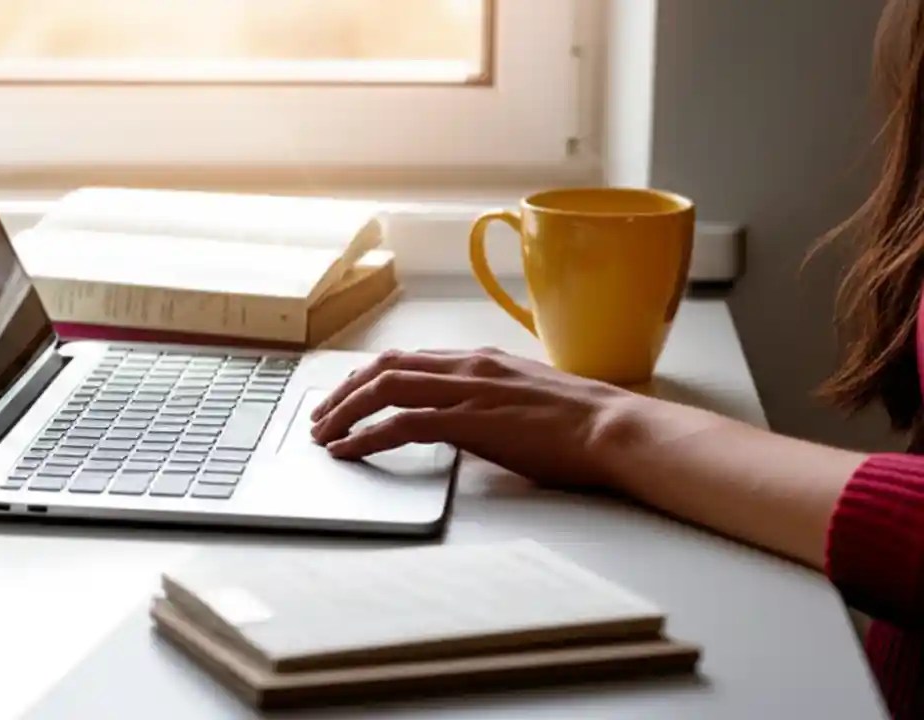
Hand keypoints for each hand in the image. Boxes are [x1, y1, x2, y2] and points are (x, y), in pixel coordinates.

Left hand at [310, 348, 643, 488]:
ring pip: (384, 389)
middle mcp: (466, 367)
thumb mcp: (524, 397)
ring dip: (345, 411)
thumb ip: (488, 399)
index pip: (407, 359)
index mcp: (478, 360)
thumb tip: (463, 417)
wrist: (612, 428)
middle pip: (384, 368)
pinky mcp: (470, 421)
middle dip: (344, 391)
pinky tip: (350, 451)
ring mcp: (467, 391)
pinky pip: (403, 425)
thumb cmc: (579, 422)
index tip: (345, 395)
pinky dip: (367, 437)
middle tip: (321, 416)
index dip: (367, 377)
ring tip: (324, 435)